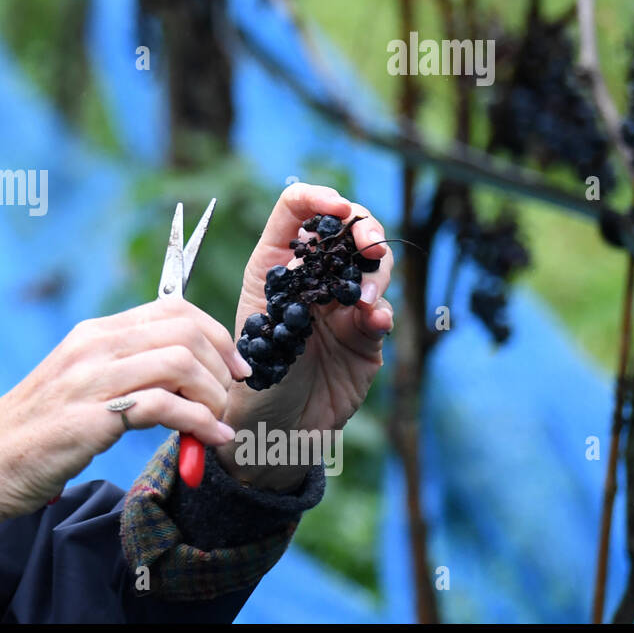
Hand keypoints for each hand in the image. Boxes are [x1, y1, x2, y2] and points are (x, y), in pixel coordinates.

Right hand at [0, 297, 251, 537]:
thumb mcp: (80, 387)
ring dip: (213, 394)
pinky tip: (208, 440)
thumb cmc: (37, 434)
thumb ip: (125, 376)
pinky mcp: (91, 417)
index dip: (214, 332)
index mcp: (93, 334)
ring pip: (180, 361)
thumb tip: (182, 385)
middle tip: (233, 395)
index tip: (233, 365)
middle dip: (222, 363)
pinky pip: (163, 405)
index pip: (172, 307)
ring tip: (218, 422)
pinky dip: (198, 423)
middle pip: (184, 329)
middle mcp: (94, 346)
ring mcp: (91, 379)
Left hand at [216, 183, 394, 489]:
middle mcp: (310, 278)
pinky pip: (383, 312)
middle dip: (363, 228)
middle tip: (367, 246)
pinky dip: (382, 312)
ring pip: (372, 265)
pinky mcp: (365, 337)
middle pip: (346, 229)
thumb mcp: (255, 335)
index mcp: (274, 266)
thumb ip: (287, 307)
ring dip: (375, 271)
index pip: (295, 211)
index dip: (318, 198)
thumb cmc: (250, 383)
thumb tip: (320, 285)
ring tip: (364, 298)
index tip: (336, 207)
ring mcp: (341, 306)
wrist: (271, 434)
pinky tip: (372, 322)